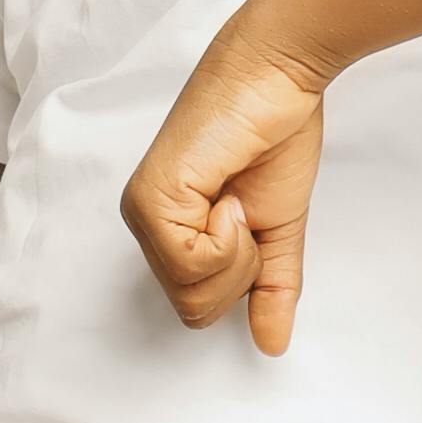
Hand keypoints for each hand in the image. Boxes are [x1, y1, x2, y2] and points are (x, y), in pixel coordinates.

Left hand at [120, 20, 326, 353]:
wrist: (279, 77)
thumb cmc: (274, 135)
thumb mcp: (277, 230)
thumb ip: (270, 289)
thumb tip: (271, 344)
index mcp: (168, 229)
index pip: (197, 304)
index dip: (240, 277)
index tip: (248, 217)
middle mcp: (145, 223)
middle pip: (194, 308)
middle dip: (239, 269)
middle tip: (243, 207)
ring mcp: (142, 212)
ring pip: (193, 293)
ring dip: (235, 251)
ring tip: (234, 195)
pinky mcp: (150, 200)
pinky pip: (192, 265)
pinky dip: (227, 237)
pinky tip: (225, 192)